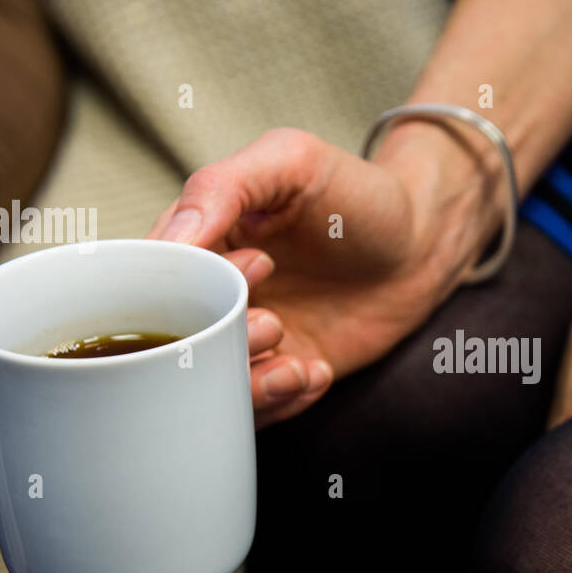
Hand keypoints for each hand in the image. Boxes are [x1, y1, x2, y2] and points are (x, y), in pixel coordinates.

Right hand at [148, 127, 489, 425]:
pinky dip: (285, 401)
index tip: (252, 272)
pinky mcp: (280, 374)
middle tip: (275, 323)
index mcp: (196, 242)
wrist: (422, 244)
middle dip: (218, 349)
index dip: (185, 291)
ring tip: (296, 358)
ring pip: (210, 388)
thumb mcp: (291, 162)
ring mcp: (245, 340)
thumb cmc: (357, 193)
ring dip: (249, 387)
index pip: (149, 281)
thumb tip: (173, 238)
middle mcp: (210, 296)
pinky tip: (317, 372)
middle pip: (174, 345)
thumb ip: (223, 186)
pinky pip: (259, 411)